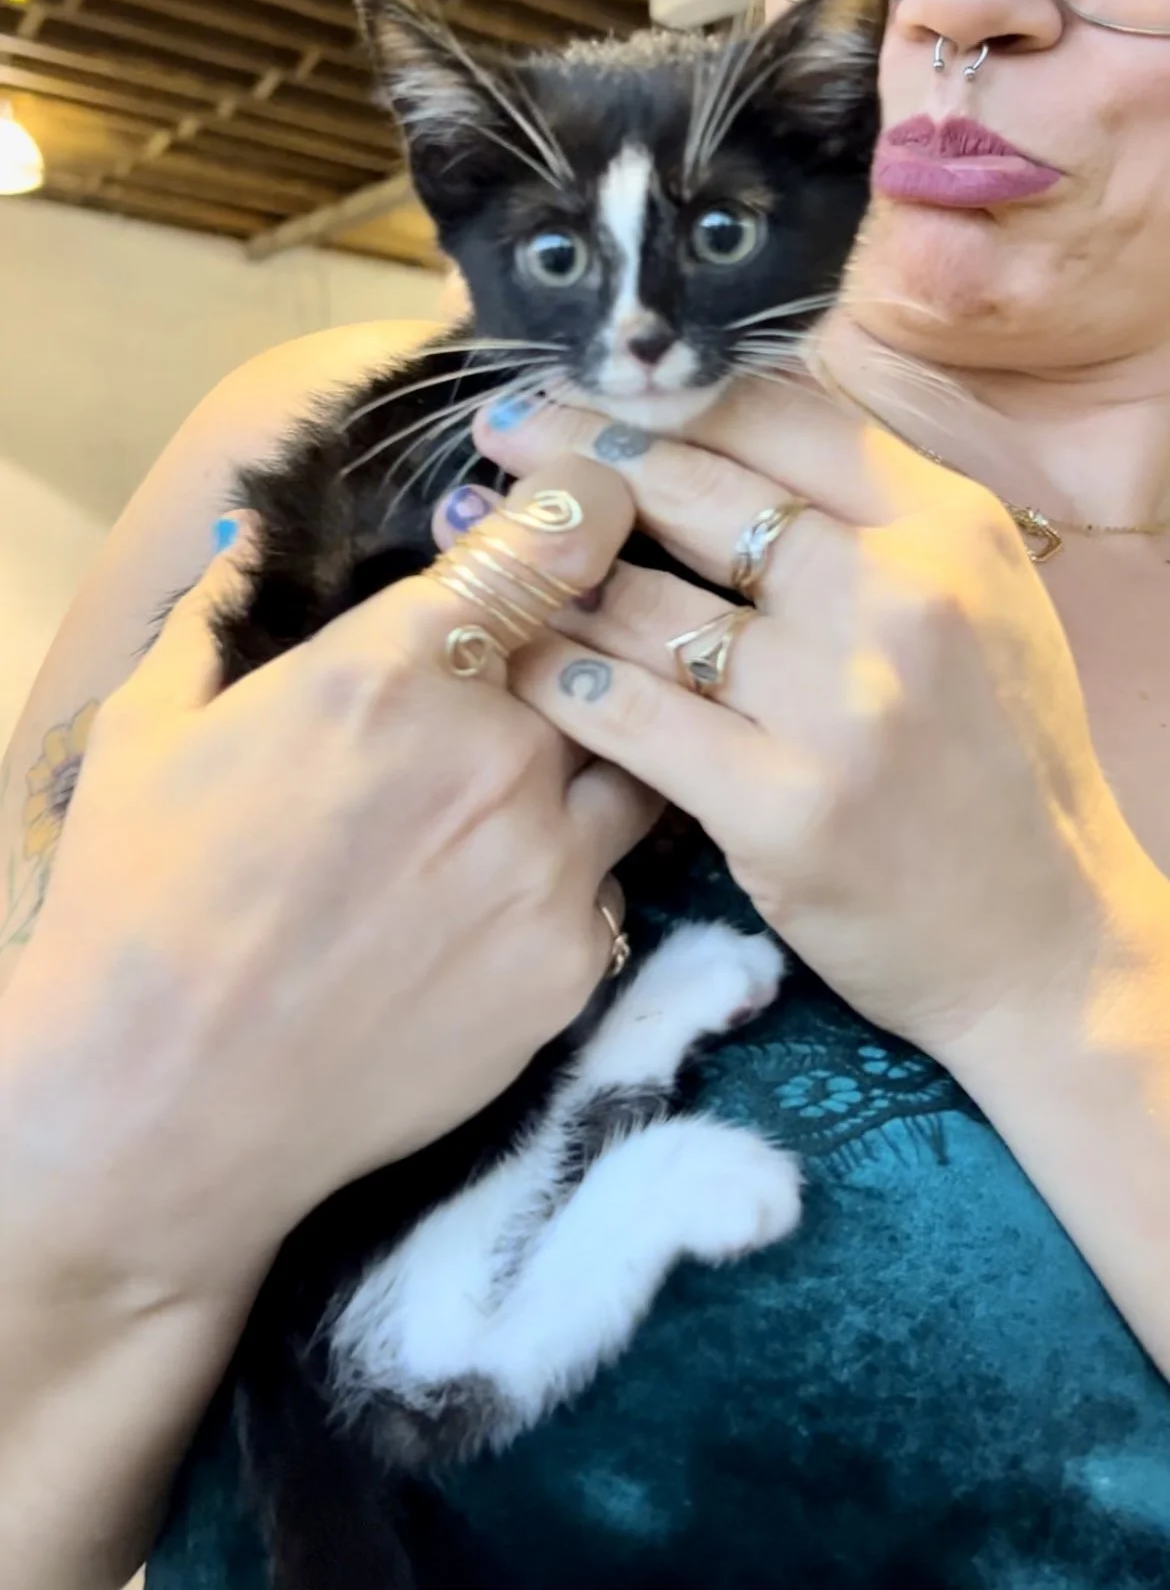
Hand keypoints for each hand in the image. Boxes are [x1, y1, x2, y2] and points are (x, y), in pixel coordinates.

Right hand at [0, 458, 658, 1299]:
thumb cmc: (140, 905)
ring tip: (514, 791)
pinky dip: (570, 871)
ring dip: (592, 758)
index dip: (585, 509)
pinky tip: (493, 894)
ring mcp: (547, 863)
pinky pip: (612, 880)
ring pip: (632, 764)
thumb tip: (248, 535)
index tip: (592, 506)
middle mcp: (496, 753)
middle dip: (573, 651)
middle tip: (531, 672)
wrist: (161, 1109)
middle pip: (598, 657)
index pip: (553, 542)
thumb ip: (219, 613)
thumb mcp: (151, 729)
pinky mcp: (573, 963)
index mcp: (394, 670)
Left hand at [474, 383, 1137, 1060]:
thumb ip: (874, 516)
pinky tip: (514, 662)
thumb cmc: (996, 761)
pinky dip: (563, 685)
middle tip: (501, 427)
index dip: (670, 390)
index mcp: (949, 528)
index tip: (589, 378)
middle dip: (581, 450)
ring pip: (648, 605)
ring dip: (546, 569)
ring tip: (470, 540)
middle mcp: (899, 597)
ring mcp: (840, 705)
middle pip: (699, 488)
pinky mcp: (783, 806)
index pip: (782, 414)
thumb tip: (736, 425)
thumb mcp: (976, 602)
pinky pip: (635, 718)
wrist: (1042, 940)